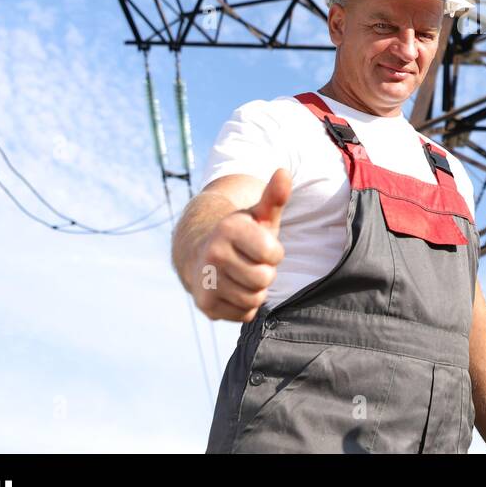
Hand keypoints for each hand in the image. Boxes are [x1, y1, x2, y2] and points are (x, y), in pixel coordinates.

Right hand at [188, 168, 290, 321]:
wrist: (201, 253)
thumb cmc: (242, 233)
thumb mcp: (259, 214)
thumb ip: (275, 196)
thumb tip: (284, 172)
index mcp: (229, 229)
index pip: (273, 254)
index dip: (274, 253)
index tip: (262, 245)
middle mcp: (213, 253)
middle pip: (263, 279)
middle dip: (265, 273)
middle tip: (252, 263)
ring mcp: (206, 280)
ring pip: (254, 299)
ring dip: (255, 290)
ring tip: (242, 275)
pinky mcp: (205, 304)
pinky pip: (243, 314)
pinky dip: (244, 306)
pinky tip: (233, 289)